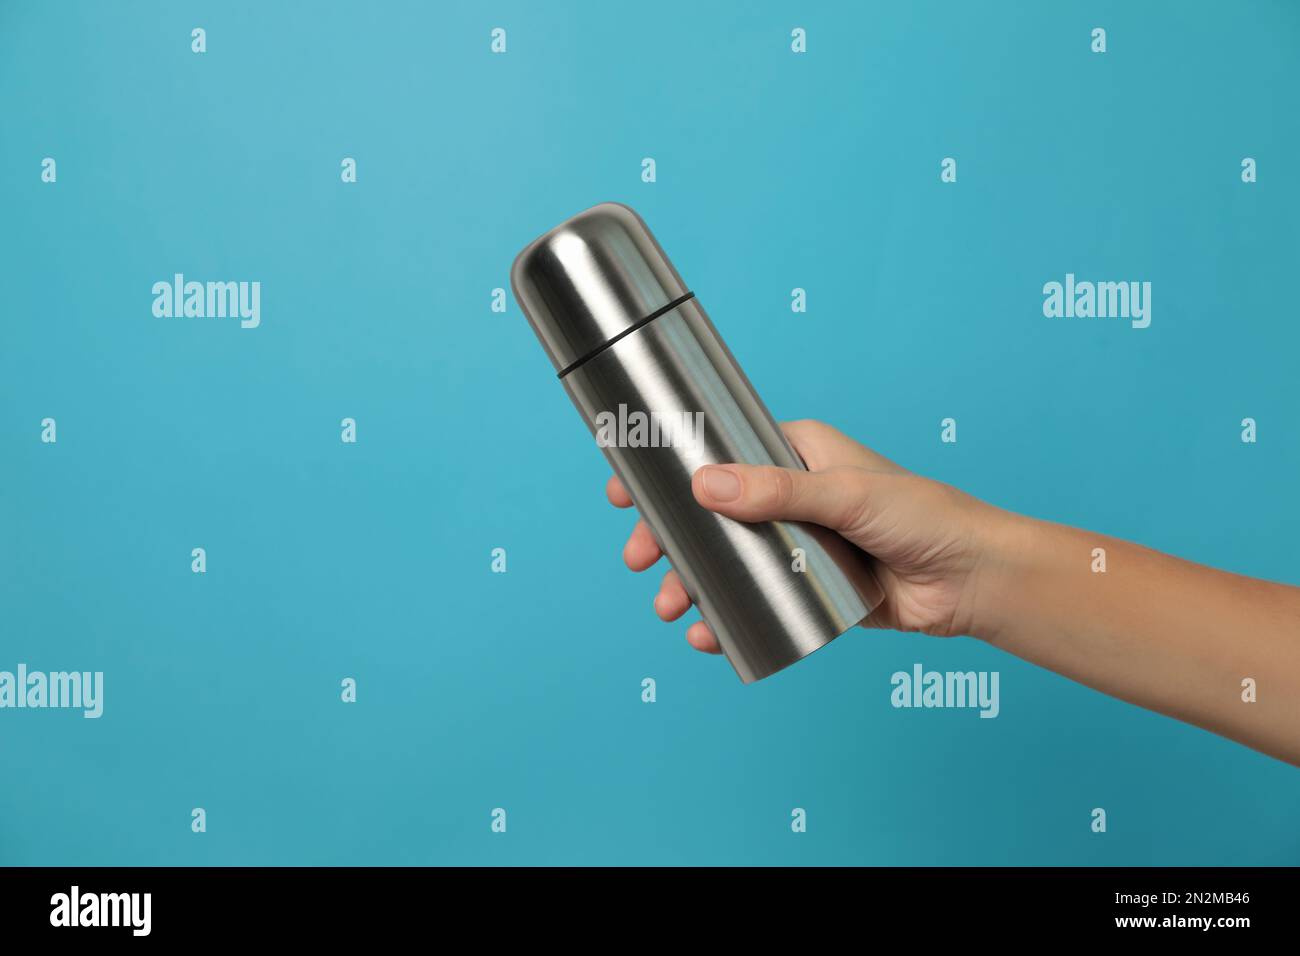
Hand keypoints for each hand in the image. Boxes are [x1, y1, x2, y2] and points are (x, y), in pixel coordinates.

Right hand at [606, 419, 1010, 652]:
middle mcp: (792, 495)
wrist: (973, 581)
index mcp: (798, 453)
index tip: (627, 488)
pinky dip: (729, 616)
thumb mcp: (847, 495)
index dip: (671, 468)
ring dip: (693, 582)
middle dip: (671, 537)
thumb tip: (705, 486)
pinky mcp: (810, 588)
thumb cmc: (924, 517)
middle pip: (711, 512)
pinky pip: (758, 600)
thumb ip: (779, 492)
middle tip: (641, 559)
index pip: (719, 451)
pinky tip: (709, 634)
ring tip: (671, 607)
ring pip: (729, 560)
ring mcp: (799, 544)